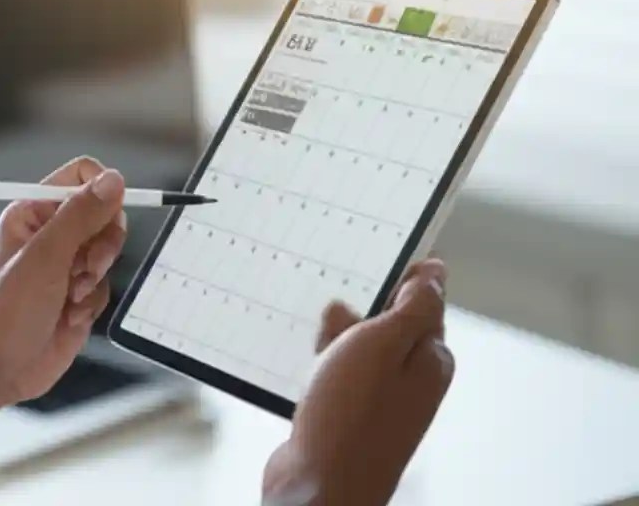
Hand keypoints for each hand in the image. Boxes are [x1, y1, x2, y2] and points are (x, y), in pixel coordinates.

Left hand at [0, 157, 125, 462]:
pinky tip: (69, 316)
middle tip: (86, 267)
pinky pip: (106, 283)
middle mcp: (49, 234)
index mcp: (32, 213)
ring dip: (95, 278)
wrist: (1, 367)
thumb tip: (113, 180)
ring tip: (71, 297)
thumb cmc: (8, 311)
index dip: (100, 194)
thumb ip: (82, 215)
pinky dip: (93, 301)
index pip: (79, 178)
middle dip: (102, 245)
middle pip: (103, 215)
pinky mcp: (77, 294)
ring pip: (108, 252)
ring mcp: (64, 265)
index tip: (105, 218)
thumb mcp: (47, 255)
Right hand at [263, 259, 454, 505]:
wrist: (317, 484)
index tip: (380, 255)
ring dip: (336, 336)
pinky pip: (337, 373)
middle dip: (361, 306)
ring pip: (358, 348)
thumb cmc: (352, 416)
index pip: (427, 301)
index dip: (405, 275)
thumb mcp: (385, 343)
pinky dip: (322, 362)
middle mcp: (411, 380)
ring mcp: (379, 400)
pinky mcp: (348, 415)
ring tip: (317, 340)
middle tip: (337, 303)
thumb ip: (413, 307)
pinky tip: (306, 365)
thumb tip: (433, 277)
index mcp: (431, 359)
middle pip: (389, 322)